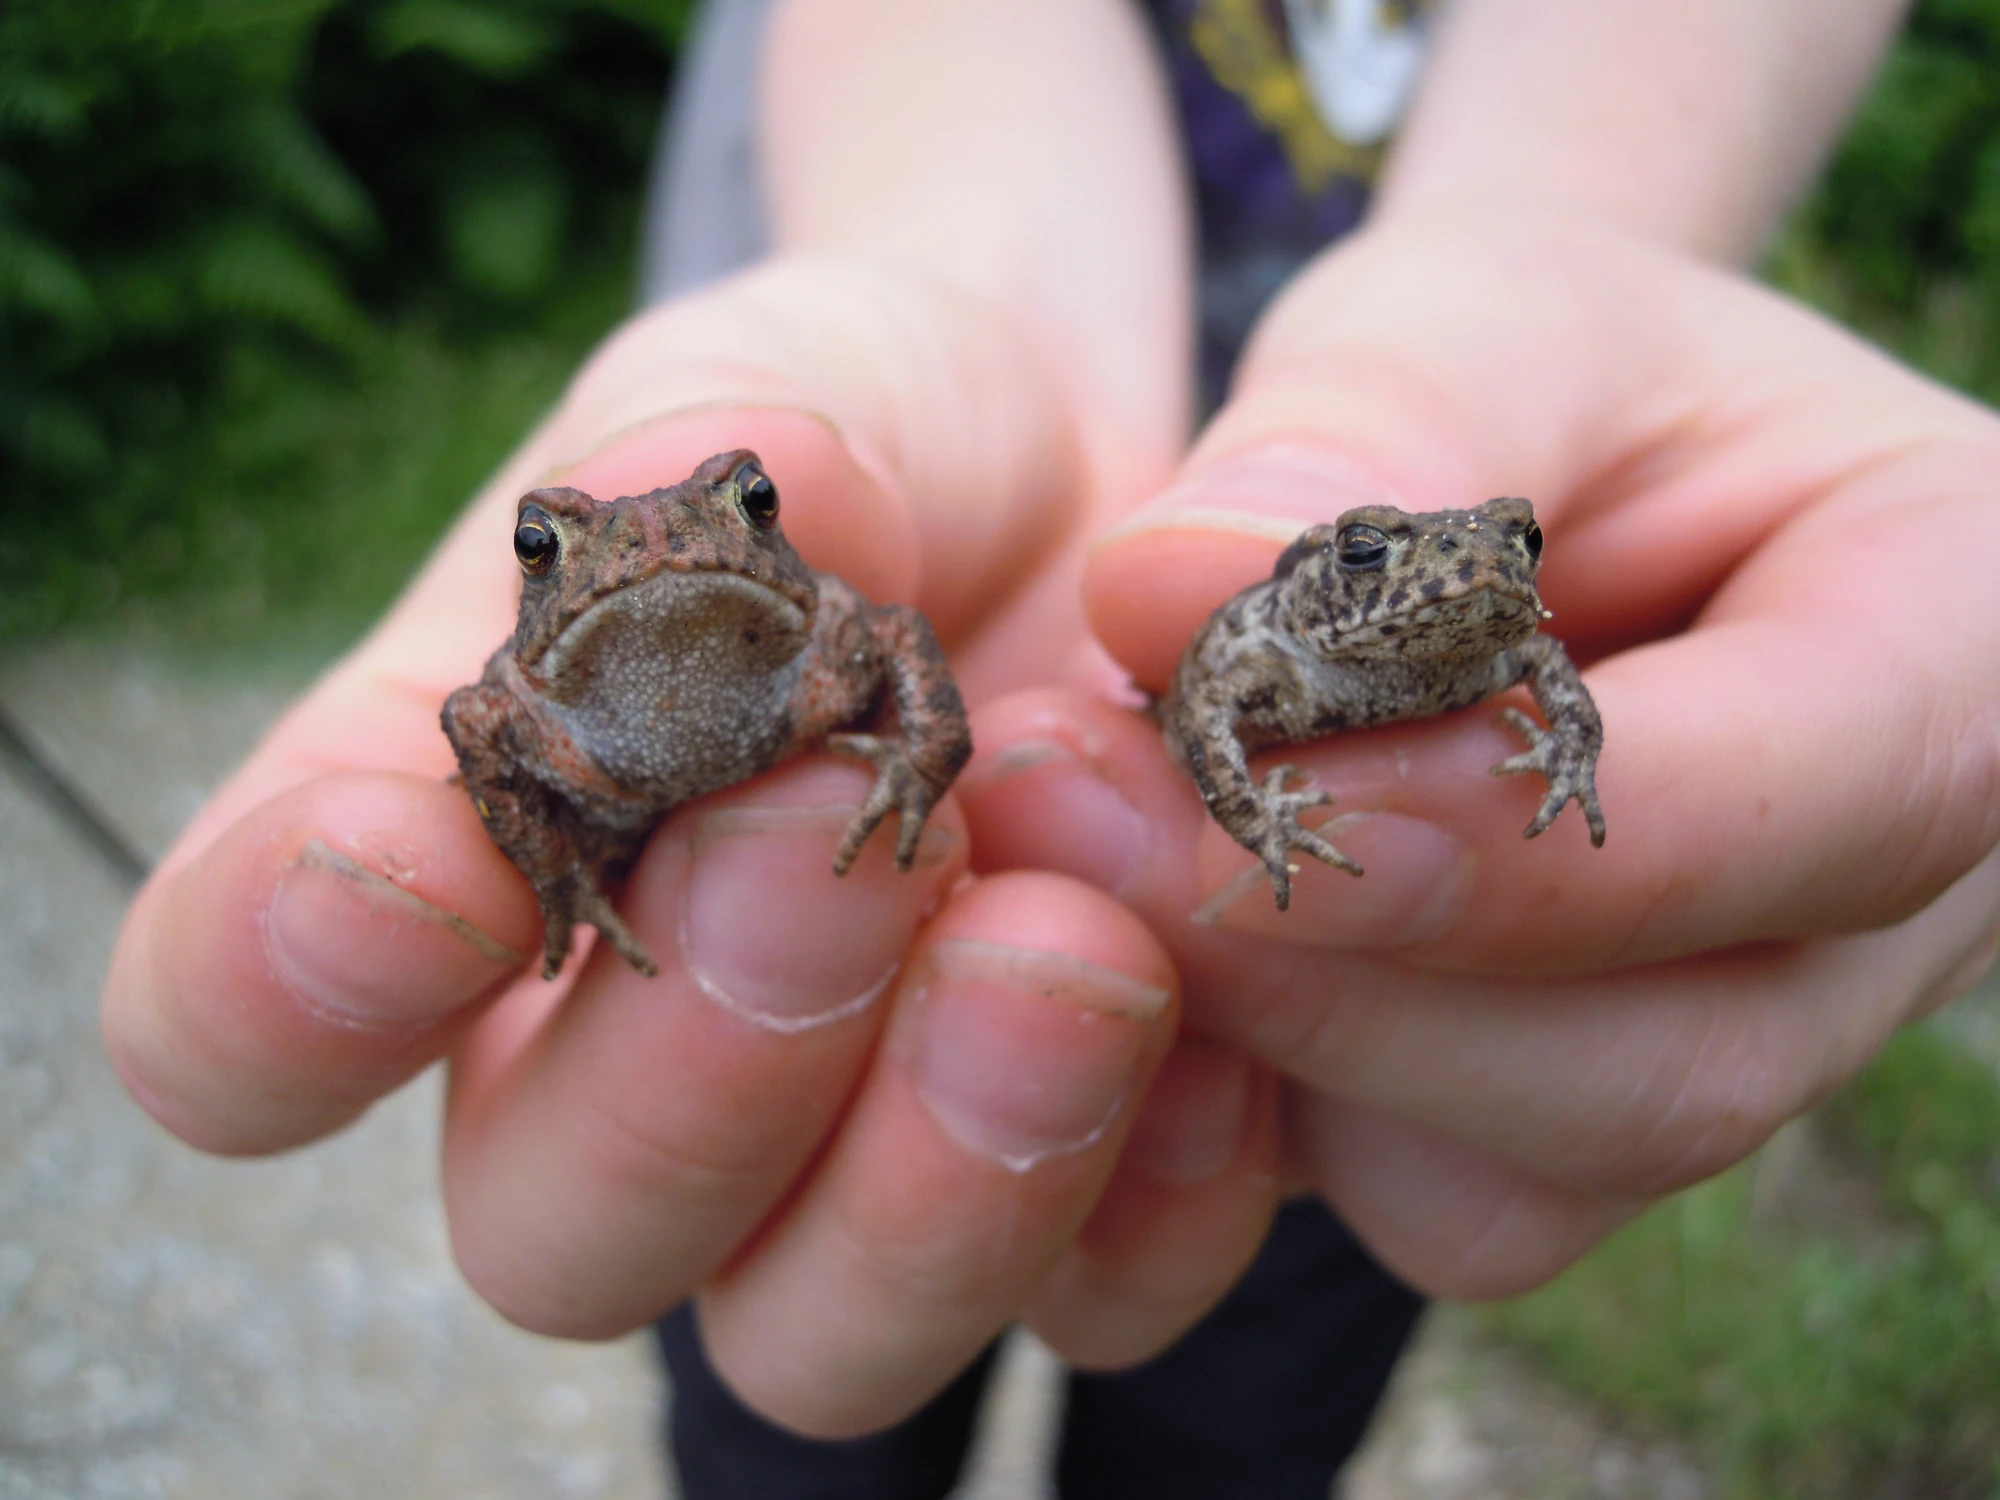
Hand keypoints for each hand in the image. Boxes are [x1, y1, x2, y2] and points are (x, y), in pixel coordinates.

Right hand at [99, 257, 1282, 1434]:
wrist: (1110, 497)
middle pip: (562, 1229)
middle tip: (811, 850)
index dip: (278, 992)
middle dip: (686, 1072)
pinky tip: (1211, 1011)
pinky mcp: (1079, 1186)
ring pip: (819, 1340)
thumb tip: (692, 494)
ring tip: (1065, 955)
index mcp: (485, 865)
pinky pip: (1099, 1298)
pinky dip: (1157, 1185)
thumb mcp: (811, 392)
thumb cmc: (889, 445)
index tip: (408, 864)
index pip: (248, 1018)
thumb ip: (734, 442)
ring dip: (933, 1179)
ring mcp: (852, 1157)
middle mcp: (636, 1060)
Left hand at [962, 212, 1999, 1311]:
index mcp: (1965, 651)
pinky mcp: (1562, 1114)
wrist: (1533, 470)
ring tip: (1097, 845)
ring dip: (1280, 1046)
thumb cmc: (1540, 371)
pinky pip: (1420, 1199)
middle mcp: (1881, 906)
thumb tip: (1164, 592)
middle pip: (1670, 1067)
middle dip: (1352, 975)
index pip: (1836, 799)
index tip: (1280, 786)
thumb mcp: (1484, 317)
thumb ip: (1374, 430)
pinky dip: (1268, 1104)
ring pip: (1524, 1181)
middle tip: (1087, 819)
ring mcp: (1723, 1035)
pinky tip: (1165, 928)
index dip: (1532, 832)